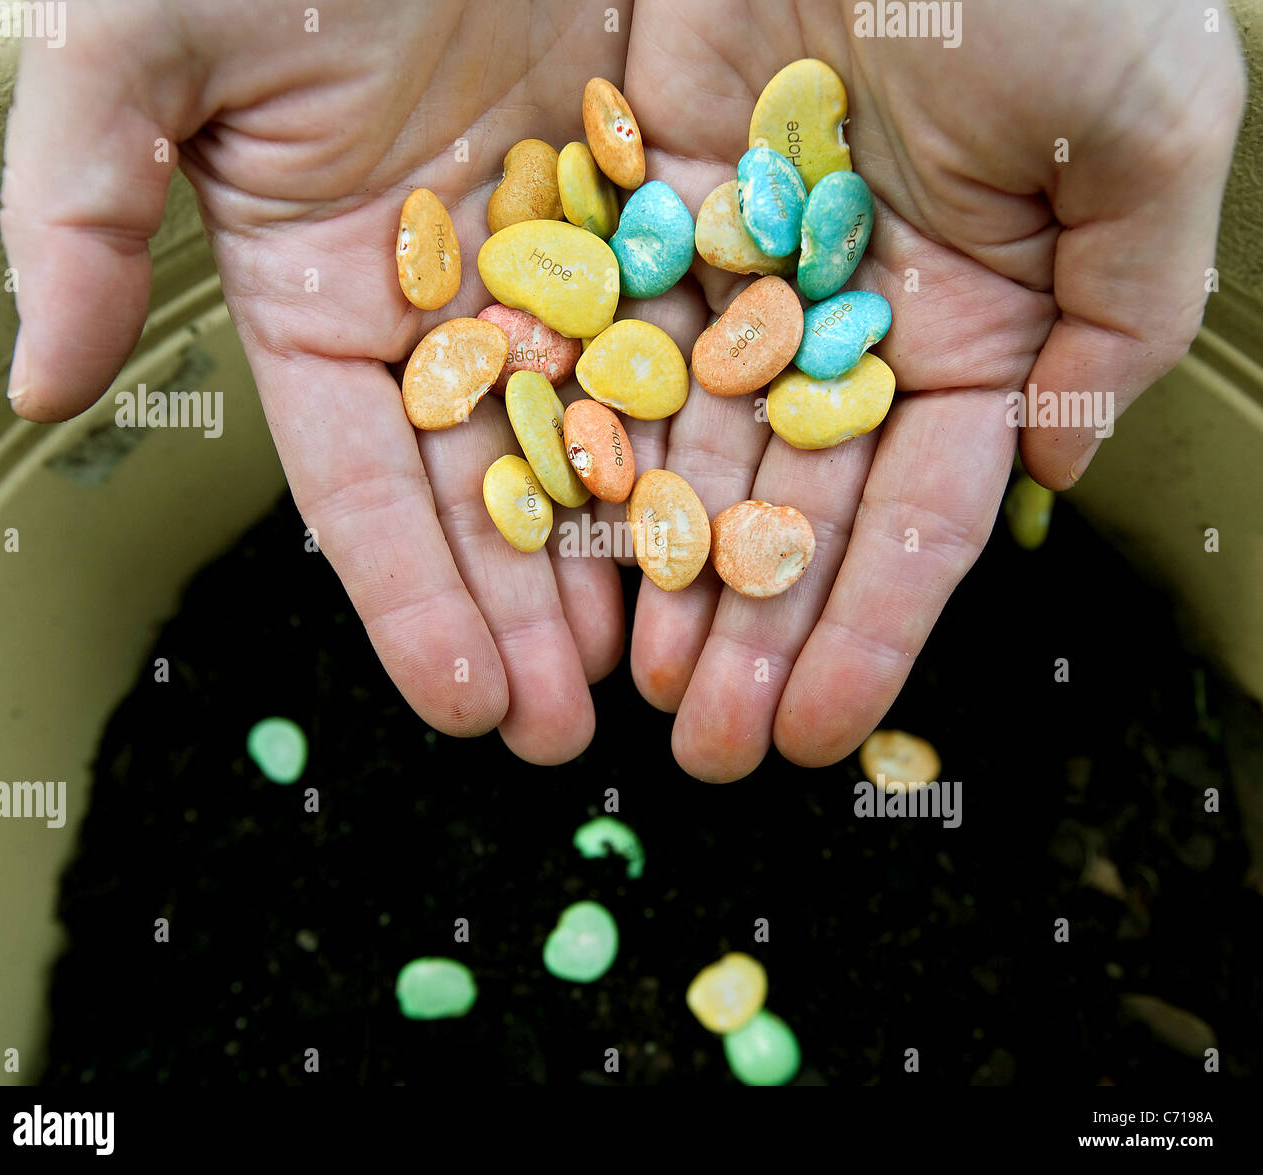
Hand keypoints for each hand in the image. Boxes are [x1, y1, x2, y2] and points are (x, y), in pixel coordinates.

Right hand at [0, 0, 631, 763]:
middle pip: (487, 494)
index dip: (407, 600)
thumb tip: (40, 381)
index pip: (363, 489)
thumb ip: (83, 213)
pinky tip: (719, 533)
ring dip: (617, 561)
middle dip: (523, 616)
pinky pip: (680, 347)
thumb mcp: (139, 50)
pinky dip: (696, 441)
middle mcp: (438, 309)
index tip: (456, 703)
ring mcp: (547, 268)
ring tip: (651, 672)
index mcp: (319, 301)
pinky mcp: (641, 213)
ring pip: (590, 444)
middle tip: (563, 731)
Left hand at [622, 0, 1243, 779]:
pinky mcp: (635, 211)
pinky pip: (598, 354)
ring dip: (659, 579)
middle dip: (752, 635)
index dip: (870, 630)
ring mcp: (732, 274)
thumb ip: (1119, 312)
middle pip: (787, 511)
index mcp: (968, 322)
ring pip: (682, 457)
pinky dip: (578, 454)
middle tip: (708, 750)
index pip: (913, 517)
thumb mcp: (1145, 131)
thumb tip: (1053, 469)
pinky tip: (558, 556)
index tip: (827, 734)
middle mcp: (842, 320)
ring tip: (628, 693)